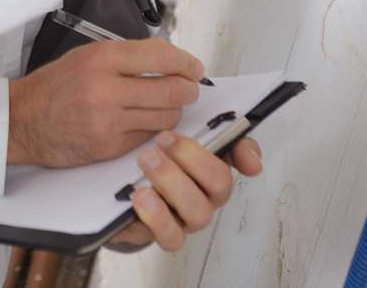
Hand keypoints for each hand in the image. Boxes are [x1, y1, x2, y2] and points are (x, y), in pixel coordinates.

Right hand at [7, 39, 204, 166]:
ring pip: (165, 116)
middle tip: (188, 88)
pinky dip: (151, 129)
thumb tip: (169, 59)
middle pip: (172, 90)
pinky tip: (142, 121)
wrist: (22, 120)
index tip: (194, 68)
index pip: (161, 56)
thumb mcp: (86, 56)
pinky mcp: (109, 146)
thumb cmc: (54, 86)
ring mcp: (108, 120)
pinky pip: (147, 137)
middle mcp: (106, 88)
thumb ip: (126, 57)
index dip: (186, 62)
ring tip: (164, 105)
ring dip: (173, 111)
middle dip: (188, 90)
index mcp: (101, 58)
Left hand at [108, 134, 263, 251]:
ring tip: (147, 160)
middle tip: (163, 140)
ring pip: (199, 212)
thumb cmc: (153, 163)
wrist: (121, 192)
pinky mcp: (164, 233)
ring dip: (174, 183)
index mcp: (210, 166)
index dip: (246, 154)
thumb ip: (196, 127)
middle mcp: (205, 194)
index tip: (241, 149)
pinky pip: (172, 238)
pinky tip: (140, 196)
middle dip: (193, 159)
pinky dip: (158, 218)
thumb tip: (233, 140)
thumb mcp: (169, 137)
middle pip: (220, 184)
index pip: (240, 157)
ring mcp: (187, 217)